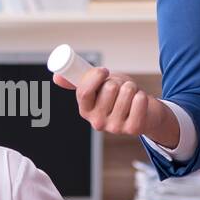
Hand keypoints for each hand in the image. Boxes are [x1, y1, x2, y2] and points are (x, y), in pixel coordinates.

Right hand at [54, 66, 169, 138]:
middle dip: (117, 82)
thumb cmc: (118, 97)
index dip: (95, 77)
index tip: (104, 70)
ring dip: (131, 87)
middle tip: (120, 89)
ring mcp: (115, 127)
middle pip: (108, 89)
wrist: (143, 112)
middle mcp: (97, 122)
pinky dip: (142, 96)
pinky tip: (139, 101)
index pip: (84, 92)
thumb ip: (79, 81)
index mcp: (85, 110)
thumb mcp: (97, 87)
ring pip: (126, 91)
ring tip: (130, 95)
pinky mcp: (133, 129)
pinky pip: (139, 101)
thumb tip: (56, 77)